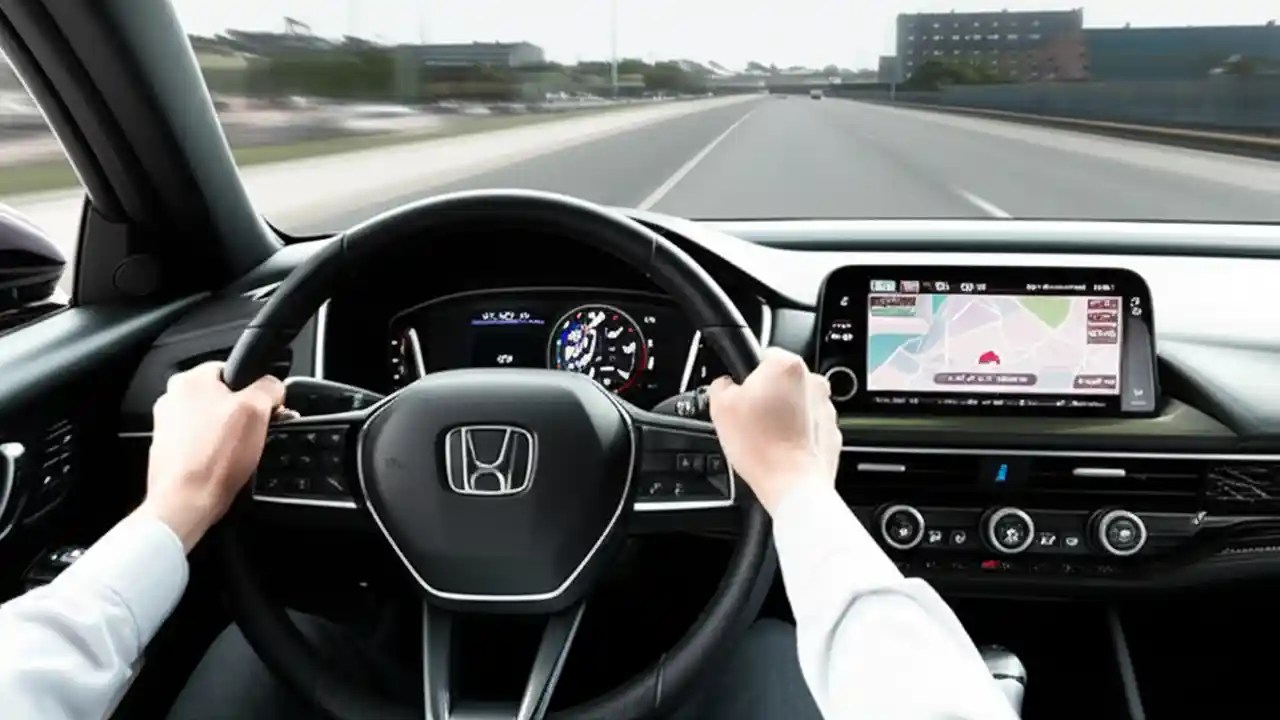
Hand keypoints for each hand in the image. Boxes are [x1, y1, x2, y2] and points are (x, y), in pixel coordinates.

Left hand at [138, 362, 284, 550]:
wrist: (185, 502)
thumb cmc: (213, 459)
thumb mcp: (256, 411)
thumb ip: (269, 387)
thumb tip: (274, 385)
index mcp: (190, 380)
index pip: (233, 370)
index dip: (256, 389)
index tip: (265, 409)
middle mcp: (173, 398)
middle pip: (223, 397)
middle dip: (244, 414)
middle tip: (256, 433)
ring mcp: (168, 425)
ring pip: (213, 420)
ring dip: (230, 433)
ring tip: (239, 453)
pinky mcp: (169, 449)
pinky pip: (202, 441)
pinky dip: (215, 450)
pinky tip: (223, 464)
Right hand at [708, 348, 840, 513]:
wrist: (792, 486)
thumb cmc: (762, 447)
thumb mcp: (721, 408)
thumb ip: (720, 385)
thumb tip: (725, 385)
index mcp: (787, 366)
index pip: (762, 354)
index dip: (746, 376)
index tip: (740, 395)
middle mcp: (813, 382)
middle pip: (780, 380)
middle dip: (765, 396)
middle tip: (749, 420)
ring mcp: (826, 408)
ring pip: (796, 403)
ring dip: (782, 415)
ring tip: (764, 438)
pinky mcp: (831, 431)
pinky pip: (808, 426)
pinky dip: (796, 434)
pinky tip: (780, 448)